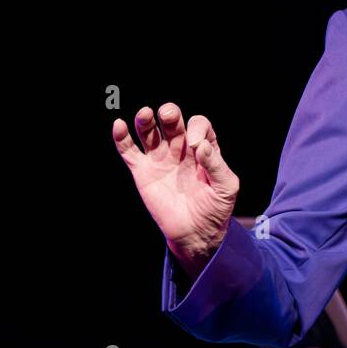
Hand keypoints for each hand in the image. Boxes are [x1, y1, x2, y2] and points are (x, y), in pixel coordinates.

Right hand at [113, 103, 238, 276]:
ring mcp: (160, 158)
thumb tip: (201, 145)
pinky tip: (119, 125)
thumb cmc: (215, 208)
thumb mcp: (226, 187)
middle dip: (170, 114)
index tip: (196, 145)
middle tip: (168, 115)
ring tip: (145, 114)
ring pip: (149, 131)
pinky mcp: (142, 171)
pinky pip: (129, 151)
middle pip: (172, 122)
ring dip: (145, 120)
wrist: (196, 233)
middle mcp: (180, 148)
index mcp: (203, 148)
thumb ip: (217, 165)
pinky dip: (122, 137)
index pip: (199, 125)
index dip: (197, 128)